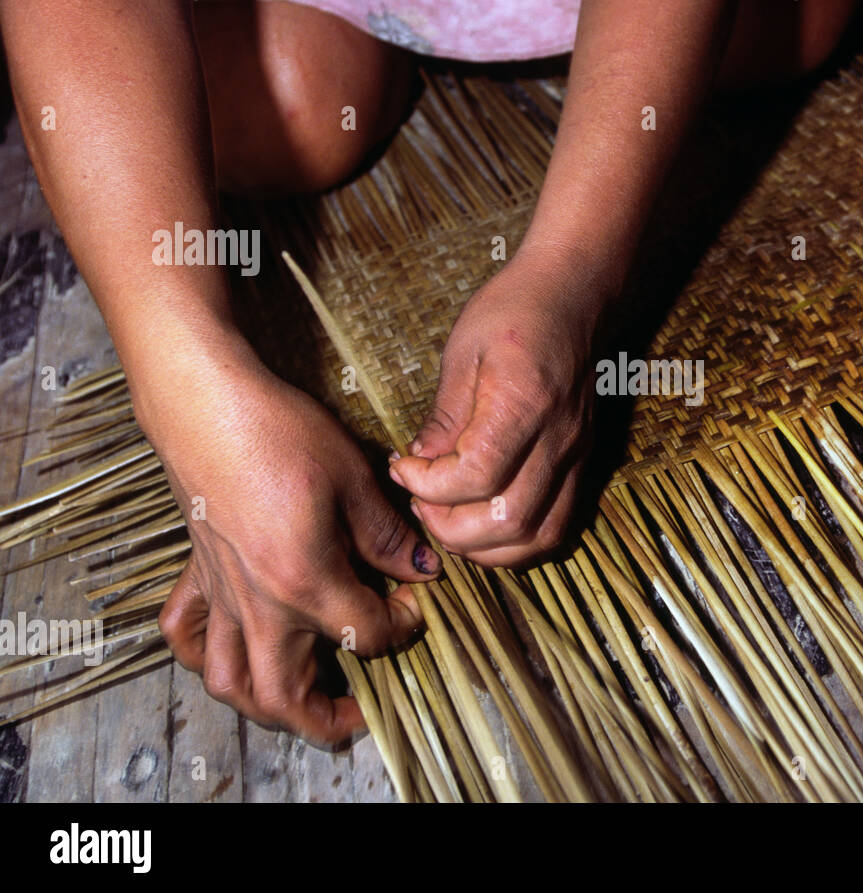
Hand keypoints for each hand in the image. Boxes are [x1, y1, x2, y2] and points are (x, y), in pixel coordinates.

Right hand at [149, 341, 439, 743]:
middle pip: (286, 697)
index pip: (368, 634)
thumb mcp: (353, 479)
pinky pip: (185, 632)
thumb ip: (387, 536)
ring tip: (301, 695)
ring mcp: (222, 593)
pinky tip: (231, 646)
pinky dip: (203, 652)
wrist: (207, 403)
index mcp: (305, 583)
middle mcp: (259, 603)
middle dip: (327, 717)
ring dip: (265, 703)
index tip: (416, 605)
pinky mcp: (197, 571)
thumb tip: (420, 568)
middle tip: (360, 706)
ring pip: (230, 681)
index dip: (404, 627)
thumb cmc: (279, 433)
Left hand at [390, 247, 606, 565]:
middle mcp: (558, 437)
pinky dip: (517, 542)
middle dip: (450, 527)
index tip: (403, 467)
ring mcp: (576, 455)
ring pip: (537, 537)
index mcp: (524, 402)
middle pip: (508, 520)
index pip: (476, 476)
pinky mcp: (581, 464)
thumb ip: (443, 416)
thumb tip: (417, 466)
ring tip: (448, 520)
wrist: (573, 295)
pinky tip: (483, 525)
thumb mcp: (462, 352)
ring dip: (485, 546)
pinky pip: (556, 526)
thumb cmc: (513, 311)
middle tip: (419, 503)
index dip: (428, 486)